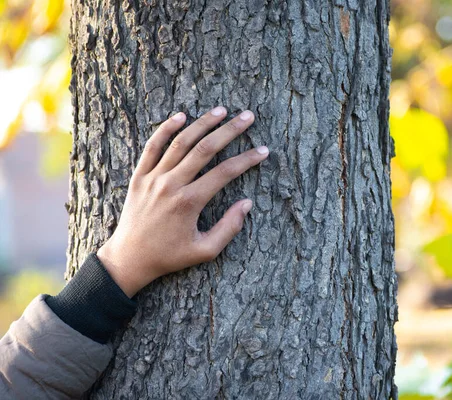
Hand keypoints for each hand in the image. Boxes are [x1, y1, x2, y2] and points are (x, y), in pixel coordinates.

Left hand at [97, 107, 267, 296]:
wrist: (129, 258)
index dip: (247, 159)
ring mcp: (153, 178)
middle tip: (247, 117)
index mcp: (189, 202)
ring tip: (221, 110)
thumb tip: (246, 204)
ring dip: (202, 124)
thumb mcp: (204, 251)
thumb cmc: (169, 256)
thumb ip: (228, 228)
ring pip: (181, 142)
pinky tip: (181, 115)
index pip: (225, 173)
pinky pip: (152, 146)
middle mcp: (171, 185)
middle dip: (230, 131)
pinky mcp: (139, 176)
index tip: (263, 151)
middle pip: (205, 149)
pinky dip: (166, 129)